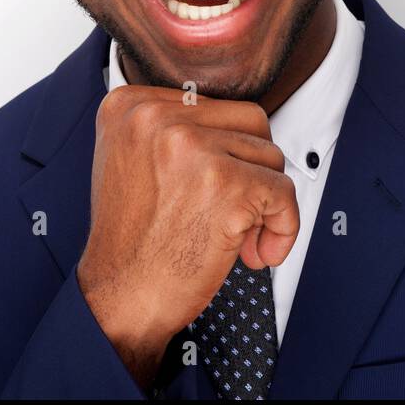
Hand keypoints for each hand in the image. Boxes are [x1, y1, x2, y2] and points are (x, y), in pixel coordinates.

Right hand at [75, 84, 298, 387]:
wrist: (120, 300)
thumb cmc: (133, 242)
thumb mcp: (131, 160)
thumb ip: (173, 128)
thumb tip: (236, 123)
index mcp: (131, 106)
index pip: (216, 104)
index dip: (227, 152)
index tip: (212, 189)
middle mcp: (156, 118)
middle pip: (251, 122)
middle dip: (253, 169)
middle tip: (232, 212)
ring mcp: (191, 148)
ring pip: (271, 156)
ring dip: (265, 203)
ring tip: (236, 237)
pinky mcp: (226, 183)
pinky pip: (284, 192)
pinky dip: (283, 226)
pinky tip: (257, 252)